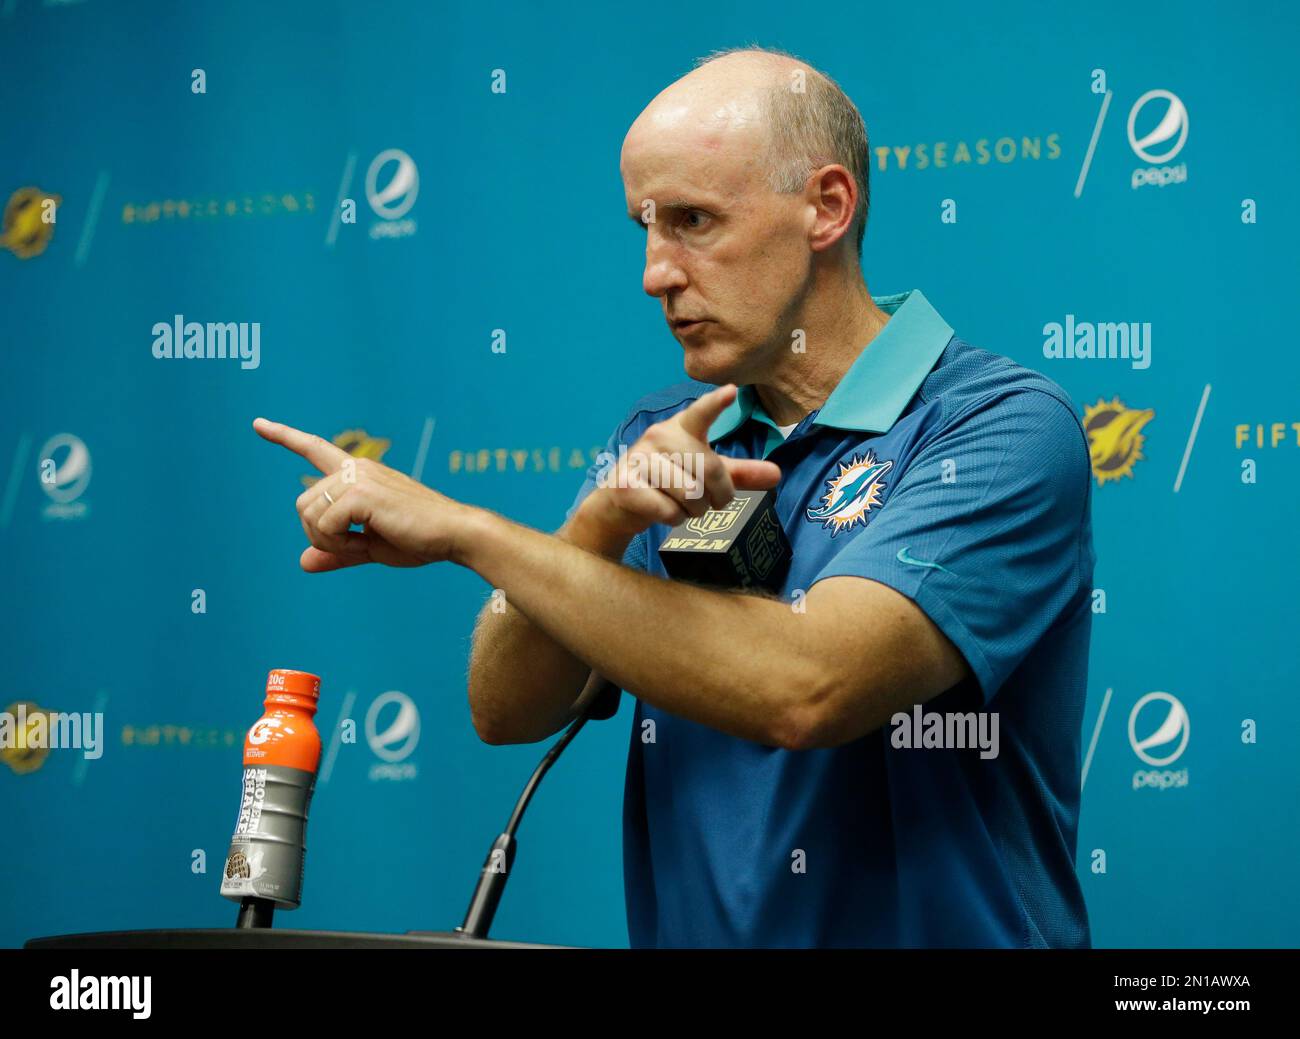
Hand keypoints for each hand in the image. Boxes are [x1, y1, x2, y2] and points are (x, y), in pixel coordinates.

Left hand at [253, 418, 470, 571]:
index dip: (285, 437)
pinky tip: (367, 543)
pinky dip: (340, 544)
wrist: (455, 535)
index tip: (258, 424)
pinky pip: (325, 525)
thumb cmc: (420, 539)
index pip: (315, 449)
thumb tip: (303, 563)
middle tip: (356, 547)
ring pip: (309, 515)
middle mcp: (356, 469)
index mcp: (359, 474)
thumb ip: (337, 552)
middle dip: (320, 535)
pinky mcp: (361, 493)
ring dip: (330, 541)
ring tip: (365, 545)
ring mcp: (358, 478)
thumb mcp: (371, 548)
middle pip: (303, 504)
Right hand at [573, 384, 780, 541]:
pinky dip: (673, 519)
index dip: (716, 404)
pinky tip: (662, 511)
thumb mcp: (703, 475)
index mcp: (680, 428)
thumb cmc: (666, 483)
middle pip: (709, 470)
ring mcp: (639, 459)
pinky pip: (668, 511)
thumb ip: (738, 474)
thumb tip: (777, 474)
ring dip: (694, 510)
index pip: (701, 413)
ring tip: (683, 506)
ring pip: (690, 494)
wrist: (618, 503)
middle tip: (710, 503)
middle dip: (718, 496)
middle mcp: (658, 436)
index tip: (731, 391)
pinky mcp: (626, 484)